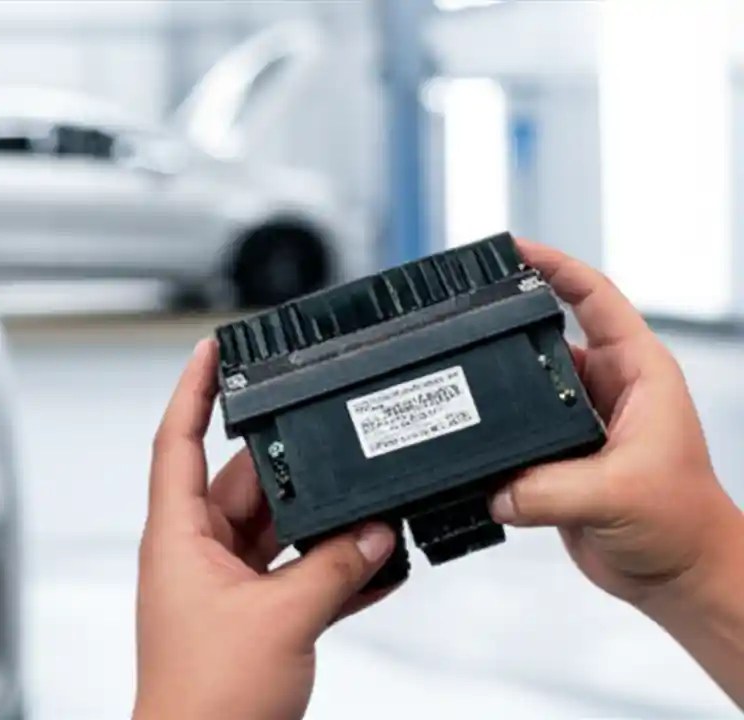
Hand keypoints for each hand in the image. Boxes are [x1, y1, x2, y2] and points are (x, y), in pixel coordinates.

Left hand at [134, 339, 398, 719]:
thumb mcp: (281, 619)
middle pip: (245, 483)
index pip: (176, 440)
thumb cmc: (203, 701)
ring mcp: (223, 587)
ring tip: (368, 505)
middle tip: (336, 441)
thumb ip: (334, 568)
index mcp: (177, 537)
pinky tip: (374, 564)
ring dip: (322, 524)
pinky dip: (331, 569)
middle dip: (294, 467)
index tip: (212, 350)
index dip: (193, 389)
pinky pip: (294, 575)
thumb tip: (373, 534)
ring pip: (277, 530)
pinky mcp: (251, 618)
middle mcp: (195, 554)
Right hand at [490, 240, 743, 609]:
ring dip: (497, 394)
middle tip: (462, 315)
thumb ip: (546, 488)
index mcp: (638, 373)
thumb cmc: (682, 524)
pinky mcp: (557, 461)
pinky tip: (467, 442)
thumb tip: (492, 487)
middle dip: (506, 329)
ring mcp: (580, 424)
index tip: (514, 249)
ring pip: (525, 392)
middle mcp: (606, 389)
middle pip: (546, 340)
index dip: (555, 267)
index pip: (595, 298)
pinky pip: (516, 438)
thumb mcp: (616, 495)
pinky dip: (492, 442)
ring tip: (455, 382)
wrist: (680, 578)